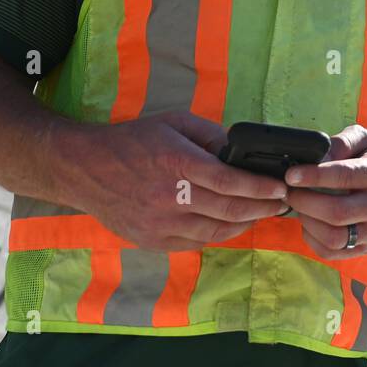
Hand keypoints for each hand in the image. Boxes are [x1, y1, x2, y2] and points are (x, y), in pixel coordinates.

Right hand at [61, 109, 289, 251]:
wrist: (84, 168)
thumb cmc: (133, 141)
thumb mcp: (174, 123)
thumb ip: (210, 134)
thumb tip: (240, 150)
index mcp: (177, 162)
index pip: (230, 181)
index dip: (261, 188)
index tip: (281, 188)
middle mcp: (170, 196)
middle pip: (228, 210)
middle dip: (262, 208)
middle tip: (281, 203)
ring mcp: (159, 222)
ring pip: (216, 232)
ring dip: (245, 224)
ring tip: (262, 214)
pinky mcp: (152, 240)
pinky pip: (196, 243)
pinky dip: (219, 235)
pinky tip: (232, 225)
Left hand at [282, 124, 366, 259]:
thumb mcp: (364, 139)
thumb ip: (341, 142)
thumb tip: (317, 157)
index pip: (345, 176)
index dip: (314, 176)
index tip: (291, 175)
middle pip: (337, 212)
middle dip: (305, 202)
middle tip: (289, 191)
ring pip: (334, 237)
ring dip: (307, 222)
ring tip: (299, 206)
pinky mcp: (366, 246)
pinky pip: (332, 252)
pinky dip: (312, 238)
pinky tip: (309, 222)